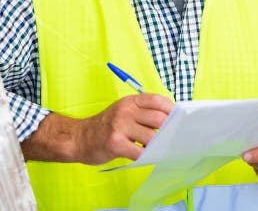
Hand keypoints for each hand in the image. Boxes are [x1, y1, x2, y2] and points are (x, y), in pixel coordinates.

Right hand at [21, 93, 173, 164]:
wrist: (79, 138)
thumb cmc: (106, 126)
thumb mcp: (123, 111)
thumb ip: (142, 112)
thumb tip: (170, 121)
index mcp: (130, 101)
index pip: (157, 100)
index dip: (171, 110)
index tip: (177, 120)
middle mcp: (125, 111)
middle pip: (158, 119)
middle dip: (168, 130)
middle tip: (172, 138)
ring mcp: (120, 126)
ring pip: (151, 137)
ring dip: (158, 145)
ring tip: (158, 148)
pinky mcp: (115, 143)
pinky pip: (139, 152)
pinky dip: (147, 156)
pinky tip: (146, 156)